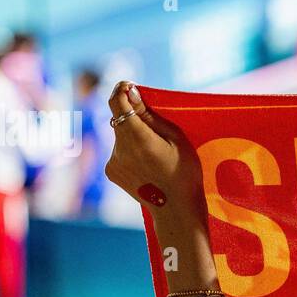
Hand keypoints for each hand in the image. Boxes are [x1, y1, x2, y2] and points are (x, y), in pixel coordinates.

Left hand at [103, 82, 206, 230]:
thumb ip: (149, 115)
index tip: (130, 85)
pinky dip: (131, 152)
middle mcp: (120, 148)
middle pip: (119, 120)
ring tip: (156, 154)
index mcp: (137, 138)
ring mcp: (113, 162)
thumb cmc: (184, 172)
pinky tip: (148, 165)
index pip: (116, 102)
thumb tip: (130, 92)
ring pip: (120, 137)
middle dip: (134, 117)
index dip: (121, 89)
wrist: (177, 210)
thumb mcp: (176, 138)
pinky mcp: (111, 172)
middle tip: (158, 130)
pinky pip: (119, 152)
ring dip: (134, 136)